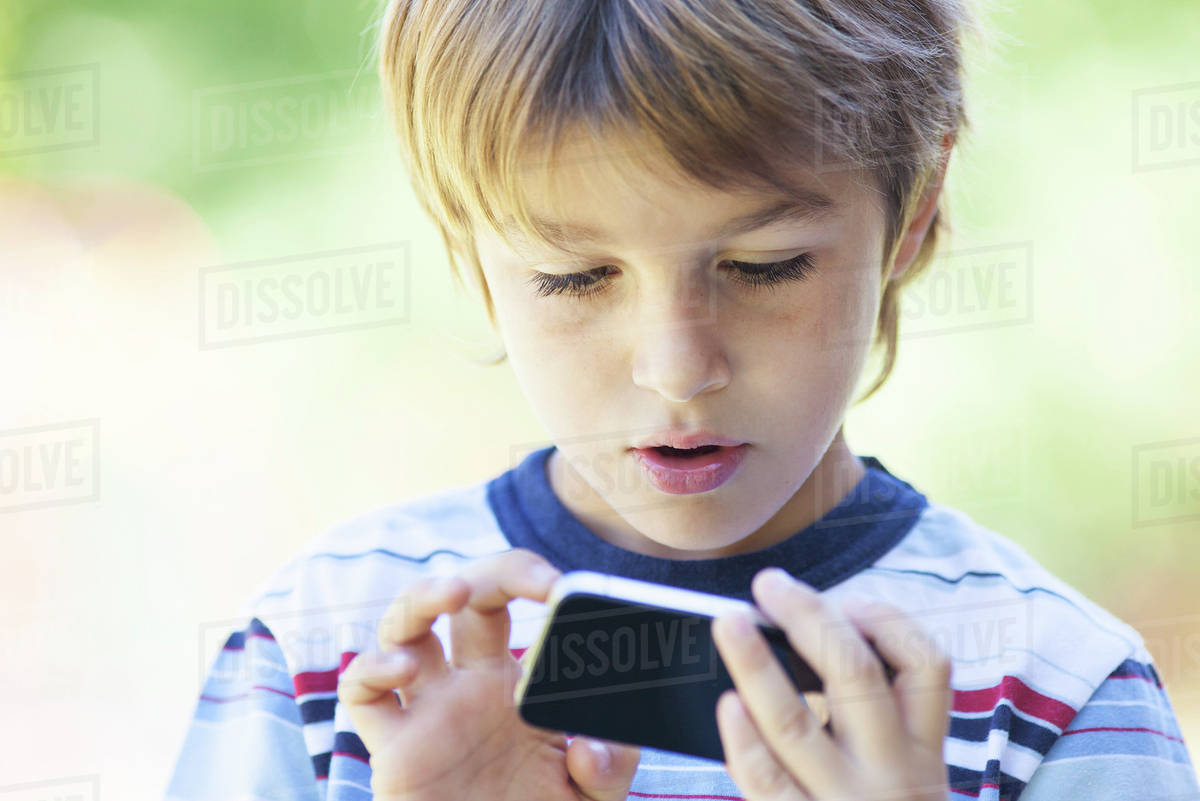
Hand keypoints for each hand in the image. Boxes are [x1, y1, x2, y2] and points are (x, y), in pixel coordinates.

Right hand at [337, 548, 641, 800]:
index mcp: (516, 682)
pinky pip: (362, 693)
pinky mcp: (395, 750)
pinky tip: (401, 670)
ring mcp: (429, 713)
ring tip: (453, 592)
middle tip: (536, 582)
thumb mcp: (592, 798)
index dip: (532, 580)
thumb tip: (589, 747)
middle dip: (494, 574)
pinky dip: (370, 669)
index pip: (514, 604)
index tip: (563, 589)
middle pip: (466, 598)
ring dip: (422, 597)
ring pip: (405, 628)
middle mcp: (470, 686)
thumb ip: (610, 768)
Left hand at [711, 567, 951, 800]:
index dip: (887, 619)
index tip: (847, 599)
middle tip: (769, 584)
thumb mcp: (906, 783)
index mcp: (925, 755)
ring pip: (798, 724)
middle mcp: (895, 778)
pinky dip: (743, 741)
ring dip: (757, 666)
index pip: (927, 667)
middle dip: (809, 618)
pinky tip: (726, 705)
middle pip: (856, 676)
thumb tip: (798, 647)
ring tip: (729, 623)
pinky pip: (768, 784)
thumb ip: (871, 724)